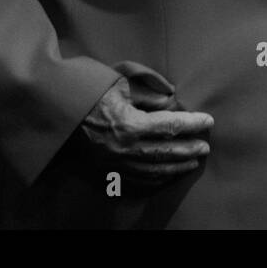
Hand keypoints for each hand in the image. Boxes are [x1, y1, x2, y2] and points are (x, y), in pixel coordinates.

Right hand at [75, 76, 213, 185]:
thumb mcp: (120, 86)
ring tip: (193, 161)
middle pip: (167, 152)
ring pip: (156, 170)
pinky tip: (169, 174)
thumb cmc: (90, 95)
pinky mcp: (109, 172)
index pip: (171, 126)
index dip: (192, 123)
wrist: (59, 116)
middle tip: (205, 146)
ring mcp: (118, 164)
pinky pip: (139, 181)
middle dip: (190, 149)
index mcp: (131, 125)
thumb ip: (147, 95)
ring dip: (178, 166)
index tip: (208, 121)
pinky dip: (158, 179)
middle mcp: (127, 149)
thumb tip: (170, 101)